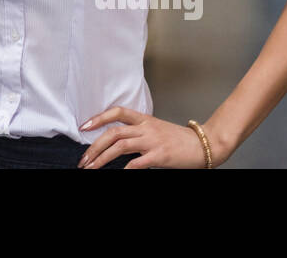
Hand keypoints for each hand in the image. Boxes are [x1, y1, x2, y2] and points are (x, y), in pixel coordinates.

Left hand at [76, 106, 224, 168]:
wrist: (203, 144)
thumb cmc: (179, 139)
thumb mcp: (156, 129)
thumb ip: (138, 131)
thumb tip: (116, 140)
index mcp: (144, 119)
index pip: (117, 112)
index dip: (98, 118)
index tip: (83, 127)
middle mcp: (146, 128)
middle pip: (113, 132)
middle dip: (94, 146)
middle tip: (84, 159)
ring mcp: (153, 141)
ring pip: (120, 145)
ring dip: (102, 158)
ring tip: (91, 167)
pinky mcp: (160, 155)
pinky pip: (137, 162)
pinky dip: (124, 168)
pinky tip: (117, 173)